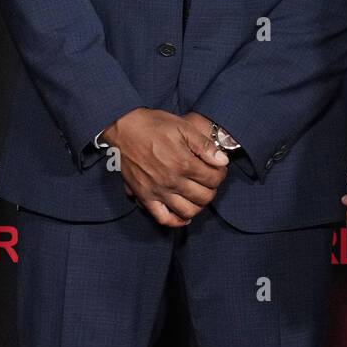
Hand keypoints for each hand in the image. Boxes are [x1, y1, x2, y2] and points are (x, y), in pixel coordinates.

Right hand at [104, 108, 227, 226]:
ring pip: (188, 211)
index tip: (218, 168)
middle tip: (209, 180)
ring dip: (199, 206)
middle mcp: (172, 181)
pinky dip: (176, 221)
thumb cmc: (153, 125)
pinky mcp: (145, 196)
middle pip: (204, 197)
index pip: (214, 179)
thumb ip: (205, 146)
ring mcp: (158, 191)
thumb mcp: (183, 127)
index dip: (221, 174)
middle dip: (212, 189)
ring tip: (199, 194)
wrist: (124, 128)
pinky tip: (184, 216)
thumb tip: (223, 161)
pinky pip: (163, 218)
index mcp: (184, 163)